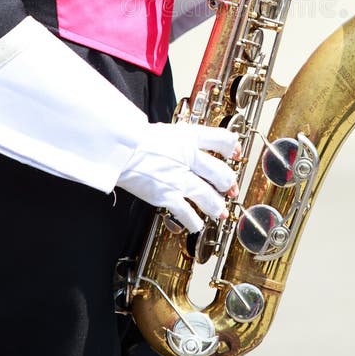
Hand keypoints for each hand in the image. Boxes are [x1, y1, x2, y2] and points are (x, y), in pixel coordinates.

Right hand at [117, 122, 239, 232]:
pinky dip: (194, 221)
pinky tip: (197, 224)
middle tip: (229, 189)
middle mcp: (188, 157)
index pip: (222, 139)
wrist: (120, 149)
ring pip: (208, 196)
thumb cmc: (137, 139)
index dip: (232, 147)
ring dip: (217, 206)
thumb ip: (184, 140)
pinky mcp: (167, 195)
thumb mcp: (167, 131)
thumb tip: (195, 144)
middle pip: (220, 172)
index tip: (234, 153)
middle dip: (228, 184)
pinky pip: (187, 213)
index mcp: (189, 137)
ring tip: (220, 211)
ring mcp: (179, 178)